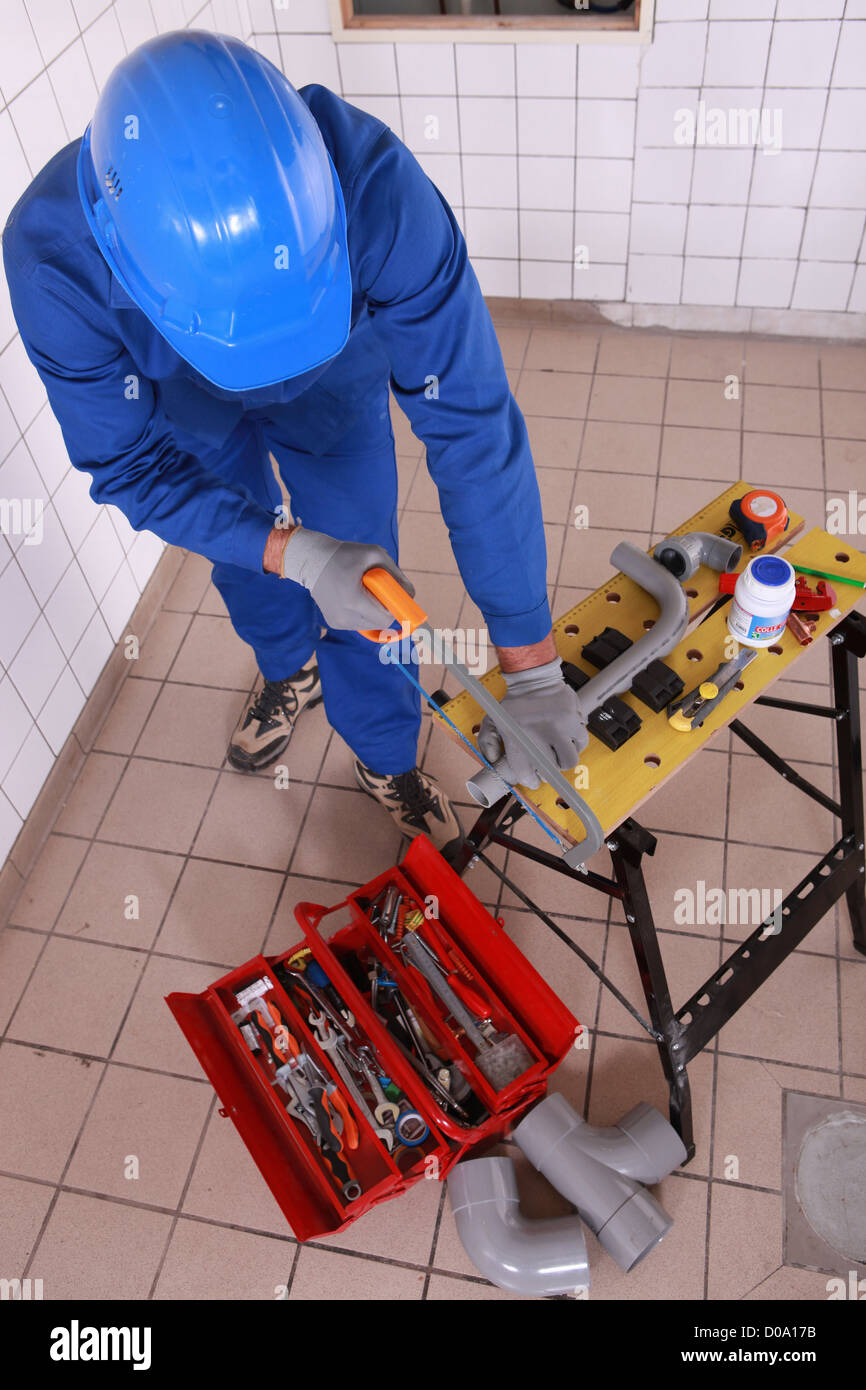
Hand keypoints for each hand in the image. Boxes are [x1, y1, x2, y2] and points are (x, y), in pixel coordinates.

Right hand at [281, 526, 414, 630]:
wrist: (311, 560)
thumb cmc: (345, 554)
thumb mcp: (375, 555)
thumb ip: (396, 575)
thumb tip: (411, 595)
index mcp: (353, 600)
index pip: (386, 617)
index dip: (395, 607)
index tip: (397, 596)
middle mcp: (344, 617)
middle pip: (380, 624)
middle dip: (386, 609)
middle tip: (380, 590)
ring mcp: (338, 622)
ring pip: (370, 626)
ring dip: (375, 612)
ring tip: (364, 591)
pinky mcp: (334, 623)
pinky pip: (359, 623)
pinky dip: (363, 613)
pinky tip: (354, 596)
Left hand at [477, 657, 587, 788]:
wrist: (533, 677)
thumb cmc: (513, 702)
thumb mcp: (491, 720)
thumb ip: (487, 743)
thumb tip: (494, 760)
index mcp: (517, 738)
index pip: (526, 773)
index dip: (531, 780)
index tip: (533, 779)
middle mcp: (539, 735)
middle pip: (550, 771)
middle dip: (548, 771)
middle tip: (546, 763)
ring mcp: (559, 728)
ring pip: (570, 759)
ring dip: (564, 759)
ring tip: (558, 750)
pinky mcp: (574, 720)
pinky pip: (581, 742)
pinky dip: (576, 743)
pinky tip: (567, 737)